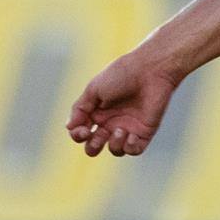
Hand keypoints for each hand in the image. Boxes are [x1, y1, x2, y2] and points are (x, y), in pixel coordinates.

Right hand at [66, 49, 181, 158]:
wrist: (150, 69)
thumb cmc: (121, 74)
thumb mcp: (94, 88)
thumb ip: (80, 109)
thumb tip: (69, 127)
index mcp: (97, 111)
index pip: (81, 133)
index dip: (78, 136)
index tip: (83, 130)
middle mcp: (111, 121)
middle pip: (95, 146)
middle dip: (94, 146)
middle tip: (102, 132)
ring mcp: (128, 127)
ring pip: (115, 150)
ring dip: (113, 146)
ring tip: (120, 130)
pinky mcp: (145, 130)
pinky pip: (134, 150)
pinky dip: (129, 148)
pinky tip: (130, 135)